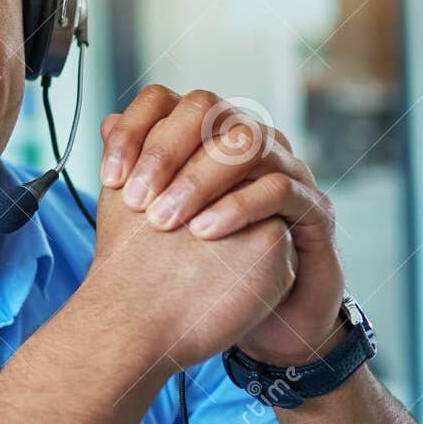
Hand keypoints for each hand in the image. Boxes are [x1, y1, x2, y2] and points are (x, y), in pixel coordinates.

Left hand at [99, 86, 345, 366]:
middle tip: (135, 201)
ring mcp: (288, 168)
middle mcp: (251, 141)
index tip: (109, 178)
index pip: (167, 101)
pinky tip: (203, 233)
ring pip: (247, 142)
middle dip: (165, 152)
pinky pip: (279, 189)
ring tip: (164, 221)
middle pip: (207, 109)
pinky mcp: (315, 206)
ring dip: (200, 179)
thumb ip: (141, 172)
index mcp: (212, 139)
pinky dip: (238, 206)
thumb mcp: (163, 221)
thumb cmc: (209, 268)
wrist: (268, 321)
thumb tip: (107, 123)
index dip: (135, 130)